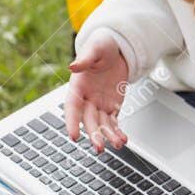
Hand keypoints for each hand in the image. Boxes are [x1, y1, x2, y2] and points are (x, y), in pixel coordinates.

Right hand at [65, 34, 129, 151]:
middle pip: (88, 120)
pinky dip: (118, 131)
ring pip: (102, 124)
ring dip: (108, 136)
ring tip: (117, 145)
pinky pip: (114, 121)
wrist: (116, 48)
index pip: (72, 107)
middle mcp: (87, 98)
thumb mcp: (94, 48)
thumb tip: (73, 66)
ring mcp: (99, 103)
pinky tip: (123, 139)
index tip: (73, 135)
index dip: (71, 121)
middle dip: (93, 135)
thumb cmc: (101, 46)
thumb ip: (84, 59)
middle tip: (99, 147)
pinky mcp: (112, 105)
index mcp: (77, 86)